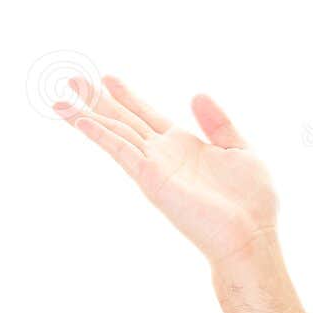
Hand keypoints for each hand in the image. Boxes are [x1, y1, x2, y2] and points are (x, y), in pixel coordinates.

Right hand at [54, 75, 278, 266]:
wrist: (250, 234)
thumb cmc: (252, 201)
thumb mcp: (241, 150)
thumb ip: (218, 123)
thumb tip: (197, 94)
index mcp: (185, 145)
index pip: (148, 115)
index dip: (128, 96)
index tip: (108, 78)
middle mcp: (164, 154)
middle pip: (124, 120)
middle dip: (98, 100)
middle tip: (73, 79)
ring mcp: (154, 166)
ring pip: (115, 132)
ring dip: (87, 115)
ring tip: (60, 99)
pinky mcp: (151, 178)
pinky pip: (120, 150)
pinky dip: (99, 134)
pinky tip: (80, 120)